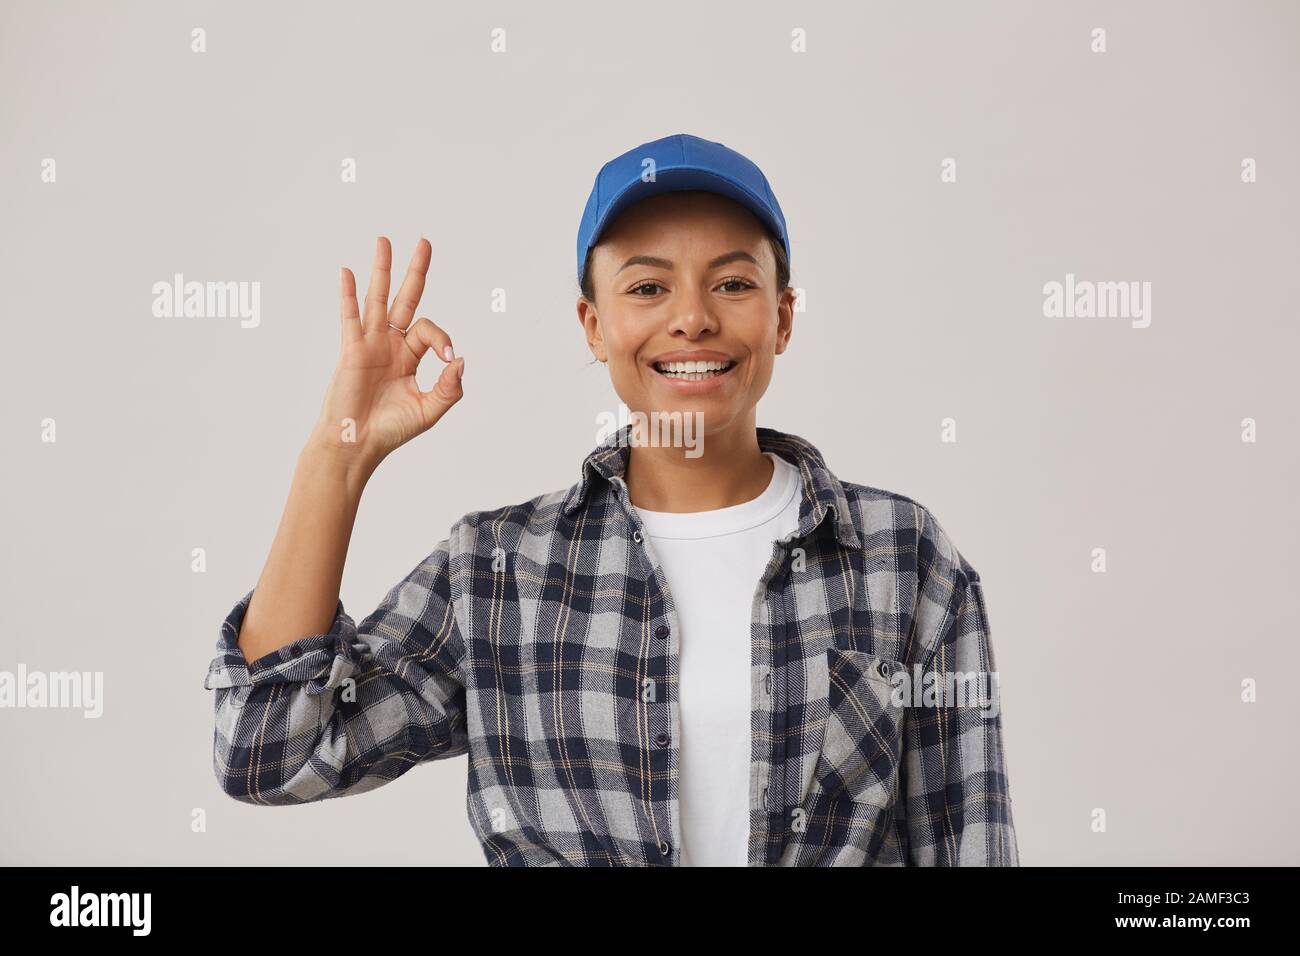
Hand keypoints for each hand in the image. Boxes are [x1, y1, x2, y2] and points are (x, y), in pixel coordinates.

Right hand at [307, 236, 463, 473]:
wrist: (356, 444)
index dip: (442, 338)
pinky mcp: (351, 350)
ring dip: (381, 270)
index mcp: (409, 357)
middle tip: (425, 243)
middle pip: (406, 299)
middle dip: (415, 272)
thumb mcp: (429, 410)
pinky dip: (349, 294)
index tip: (447, 358)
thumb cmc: (390, 430)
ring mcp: (369, 344)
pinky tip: (348, 272)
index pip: (429, 331)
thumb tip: (461, 358)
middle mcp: (390, 345)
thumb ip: (449, 387)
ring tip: (384, 241)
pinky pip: (350, 317)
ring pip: (378, 299)